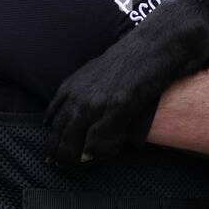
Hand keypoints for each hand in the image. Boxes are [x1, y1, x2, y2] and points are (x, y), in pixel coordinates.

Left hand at [43, 0, 208, 163]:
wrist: (157, 42)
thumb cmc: (133, 57)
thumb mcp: (98, 71)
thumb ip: (85, 92)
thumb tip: (82, 118)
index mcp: (71, 85)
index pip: (51, 121)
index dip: (55, 140)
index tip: (62, 152)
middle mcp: (77, 95)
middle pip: (57, 138)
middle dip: (62, 156)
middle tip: (70, 166)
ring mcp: (94, 103)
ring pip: (72, 147)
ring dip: (78, 160)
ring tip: (88, 163)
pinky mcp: (115, 109)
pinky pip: (97, 145)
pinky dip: (102, 153)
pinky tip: (112, 150)